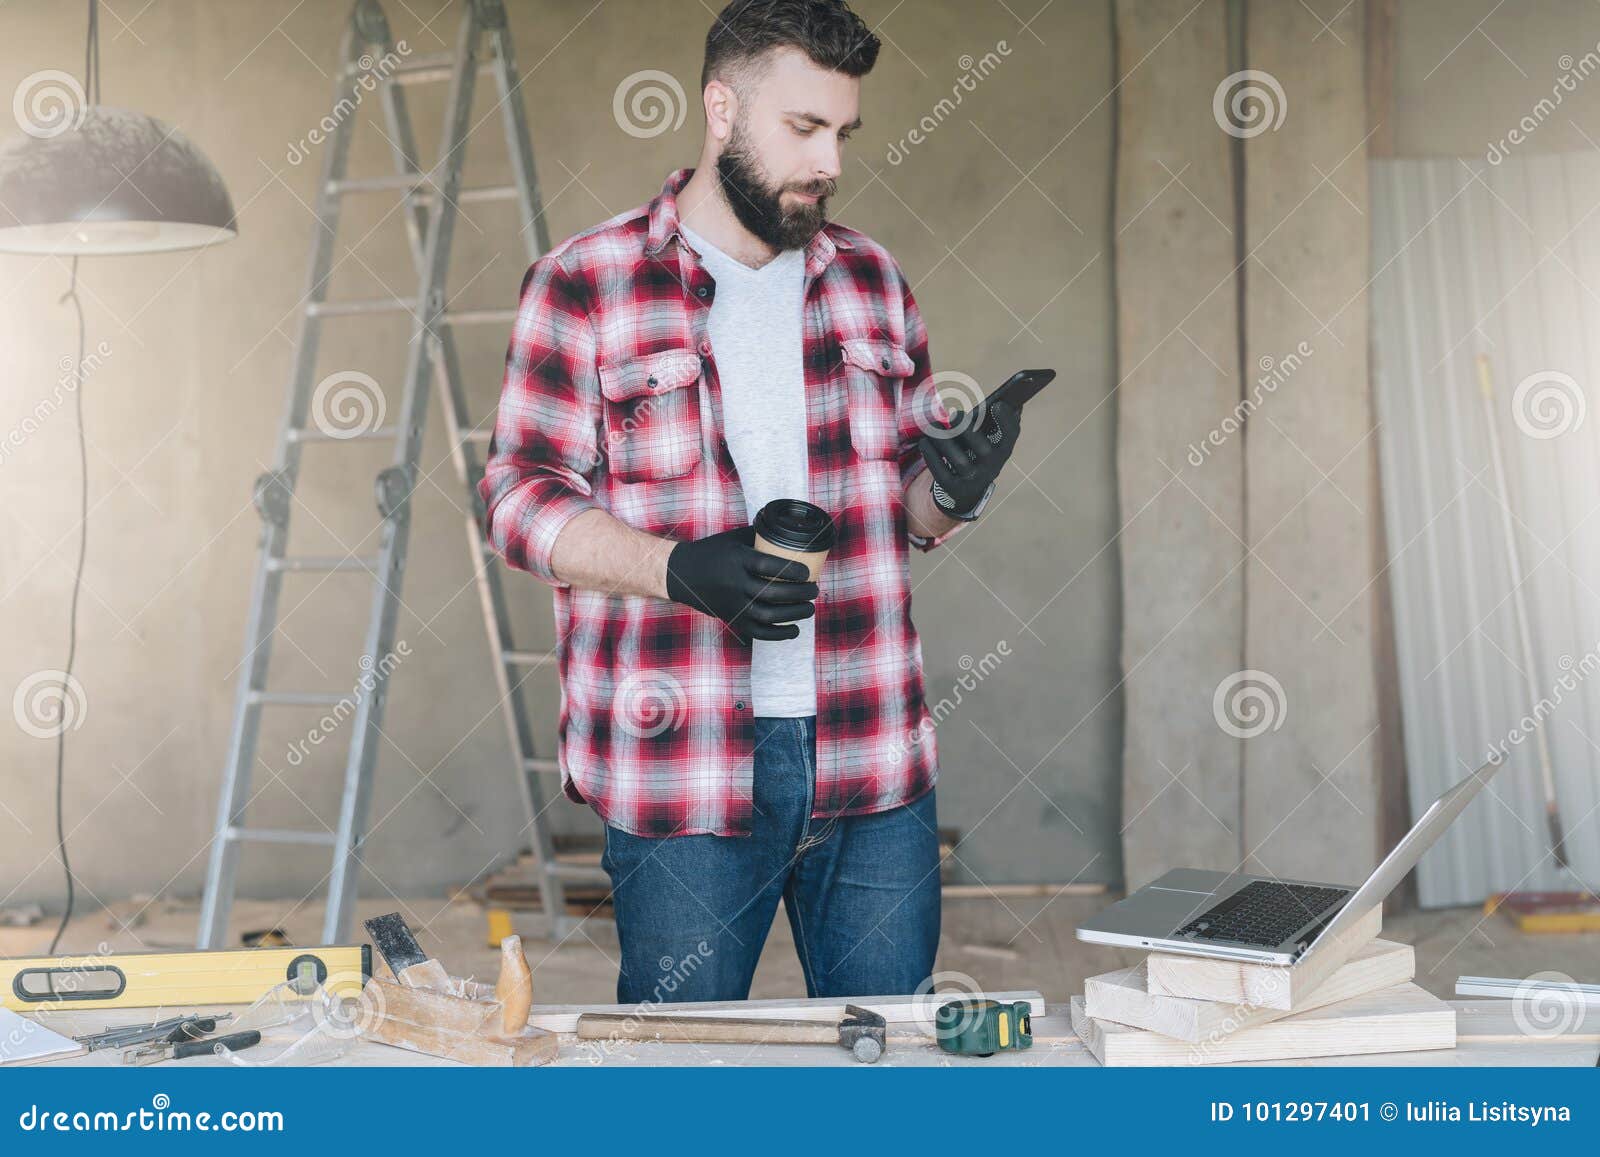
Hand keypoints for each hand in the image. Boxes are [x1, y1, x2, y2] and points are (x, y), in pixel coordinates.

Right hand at [665, 525, 819, 642]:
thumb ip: (761, 536)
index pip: (767, 565)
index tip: (807, 571)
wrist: (682, 574)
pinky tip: (794, 629)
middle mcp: (734, 584)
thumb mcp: (734, 539)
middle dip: (800, 593)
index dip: (790, 569)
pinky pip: (758, 632)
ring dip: (794, 613)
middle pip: (772, 592)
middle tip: (814, 589)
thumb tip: (791, 533)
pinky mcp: (732, 619)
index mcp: (736, 560)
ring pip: (768, 615)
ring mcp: (733, 604)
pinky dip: (779, 634)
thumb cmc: (713, 552)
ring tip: (809, 608)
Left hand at [918, 398, 1021, 516]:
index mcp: (1003, 450)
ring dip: (944, 440)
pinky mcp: (954, 488)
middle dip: (968, 430)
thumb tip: (1003, 399)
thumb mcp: (985, 437)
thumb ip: (990, 420)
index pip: (1011, 436)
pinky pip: (941, 473)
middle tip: (954, 415)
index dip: (1007, 421)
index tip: (997, 405)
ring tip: (932, 425)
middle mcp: (992, 468)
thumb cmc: (974, 449)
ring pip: (959, 461)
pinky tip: (924, 441)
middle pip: (984, 450)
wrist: (967, 486)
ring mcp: (973, 480)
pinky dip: (931, 455)